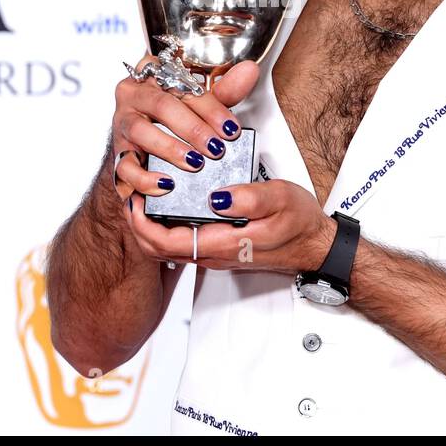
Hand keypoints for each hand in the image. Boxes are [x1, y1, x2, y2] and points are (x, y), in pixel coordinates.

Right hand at [111, 56, 258, 203]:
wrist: (148, 140)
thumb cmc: (177, 114)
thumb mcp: (201, 101)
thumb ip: (224, 91)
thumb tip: (248, 71)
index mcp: (154, 72)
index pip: (183, 84)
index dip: (210, 107)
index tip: (231, 128)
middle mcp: (133, 94)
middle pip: (162, 105)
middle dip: (193, 128)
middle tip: (217, 147)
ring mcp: (122, 123)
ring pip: (142, 132)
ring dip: (170, 148)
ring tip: (195, 163)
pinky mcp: (118, 152)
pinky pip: (125, 166)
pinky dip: (145, 177)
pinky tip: (166, 183)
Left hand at [125, 175, 335, 275]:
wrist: (315, 247)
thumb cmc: (299, 224)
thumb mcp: (281, 200)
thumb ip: (249, 198)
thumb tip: (217, 196)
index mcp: (224, 243)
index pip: (166, 242)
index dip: (141, 223)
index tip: (134, 198)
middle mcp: (213, 253)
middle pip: (157, 249)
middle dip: (136, 224)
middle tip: (130, 191)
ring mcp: (214, 253)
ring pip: (166, 248)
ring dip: (147, 225)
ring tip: (143, 193)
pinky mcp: (218, 247)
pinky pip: (181, 242)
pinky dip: (163, 226)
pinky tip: (166, 203)